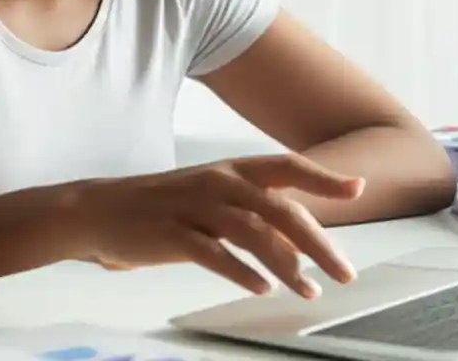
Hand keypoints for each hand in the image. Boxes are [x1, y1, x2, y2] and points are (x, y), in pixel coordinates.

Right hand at [73, 154, 364, 297]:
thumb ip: (256, 217)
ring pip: (252, 234)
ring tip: (307, 290)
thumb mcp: (214, 201)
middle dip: (318, 243)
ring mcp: (194, 207)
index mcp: (232, 170)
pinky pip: (214, 253)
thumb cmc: (165, 206)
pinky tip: (261, 287)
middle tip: (343, 272)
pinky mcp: (172, 234)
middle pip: (280, 209)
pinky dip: (241, 271)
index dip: (323, 178)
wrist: (100, 209)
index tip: (357, 189)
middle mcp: (218, 183)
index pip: (287, 166)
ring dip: (286, 265)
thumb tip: (300, 246)